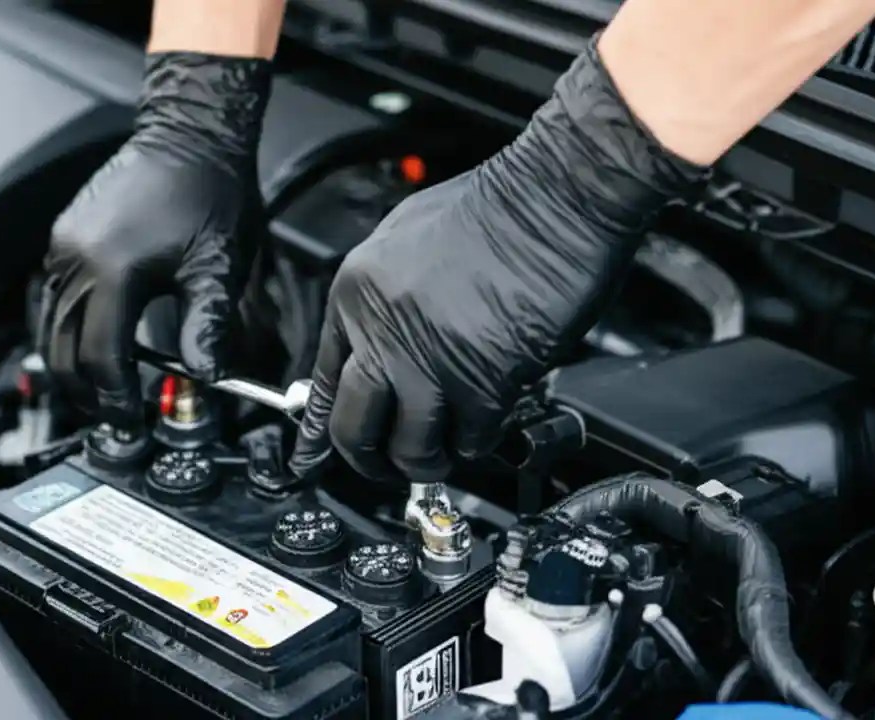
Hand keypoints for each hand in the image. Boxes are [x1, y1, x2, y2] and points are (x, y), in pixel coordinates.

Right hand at [46, 52, 269, 426]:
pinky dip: (70, 332)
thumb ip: (209, 326)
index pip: (99, 356)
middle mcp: (75, 259)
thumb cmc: (208, 191)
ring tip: (105, 391)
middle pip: (61, 350)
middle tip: (114, 417)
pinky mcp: (63, 238)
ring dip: (73, 365)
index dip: (114, 397)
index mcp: (111, 269)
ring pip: (50, 328)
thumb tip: (206, 375)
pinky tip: (97, 345)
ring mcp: (62, 247)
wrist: (190, 135)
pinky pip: (54, 300)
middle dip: (85, 392)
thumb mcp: (218, 267)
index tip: (131, 421)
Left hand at [289, 44, 705, 483]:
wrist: (559, 191)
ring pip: (410, 448)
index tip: (316, 457)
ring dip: (429, 460)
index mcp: (356, 292)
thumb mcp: (405, 238)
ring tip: (446, 451)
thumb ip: (382, 301)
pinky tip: (488, 426)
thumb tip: (372, 349)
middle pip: (354, 428)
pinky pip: (472, 438)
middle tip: (386, 466)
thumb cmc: (497, 205)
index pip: (321, 382)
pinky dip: (479, 443)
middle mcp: (383, 328)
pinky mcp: (485, 377)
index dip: (321, 430)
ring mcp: (432, 357)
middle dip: (369, 459)